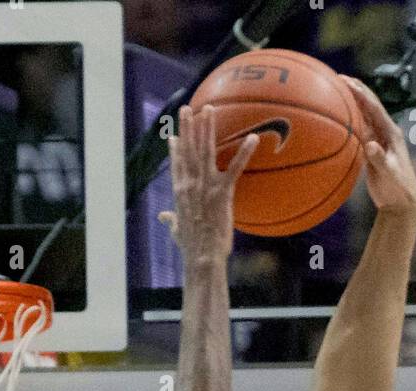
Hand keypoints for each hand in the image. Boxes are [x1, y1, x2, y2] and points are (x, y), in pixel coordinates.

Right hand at [159, 104, 257, 261]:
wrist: (202, 256)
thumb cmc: (190, 246)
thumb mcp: (176, 230)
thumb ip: (170, 220)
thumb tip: (162, 217)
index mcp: (179, 191)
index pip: (176, 164)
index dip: (175, 147)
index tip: (174, 133)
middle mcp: (190, 183)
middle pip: (188, 149)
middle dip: (188, 127)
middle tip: (188, 108)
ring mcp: (206, 186)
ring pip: (206, 151)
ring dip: (207, 128)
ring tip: (209, 108)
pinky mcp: (222, 192)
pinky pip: (236, 168)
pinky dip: (245, 152)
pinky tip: (253, 138)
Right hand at [341, 76, 415, 219]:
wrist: (401, 203)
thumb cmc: (398, 189)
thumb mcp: (390, 175)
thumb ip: (379, 160)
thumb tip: (369, 145)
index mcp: (391, 133)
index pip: (374, 107)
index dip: (360, 93)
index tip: (345, 81)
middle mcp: (385, 132)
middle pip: (369, 105)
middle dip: (355, 90)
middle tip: (337, 77)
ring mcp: (378, 140)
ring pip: (363, 116)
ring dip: (351, 103)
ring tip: (335, 91)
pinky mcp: (372, 149)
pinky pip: (358, 130)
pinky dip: (348, 121)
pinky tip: (337, 116)